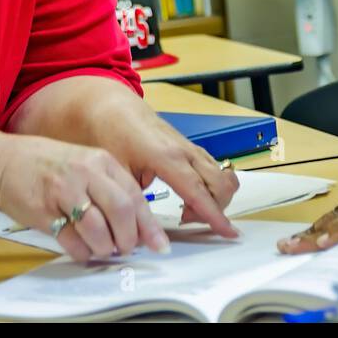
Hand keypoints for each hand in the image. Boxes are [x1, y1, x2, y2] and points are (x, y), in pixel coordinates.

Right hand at [0, 133, 170, 262]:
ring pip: (98, 229)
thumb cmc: (48, 166)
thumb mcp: (85, 164)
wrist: (3, 163)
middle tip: (127, 248)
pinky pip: (71, 241)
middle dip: (129, 238)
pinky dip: (82, 252)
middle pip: (121, 211)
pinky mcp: (43, 212)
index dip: (149, 225)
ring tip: (104, 249)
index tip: (159, 244)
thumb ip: (110, 187)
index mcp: (100, 161)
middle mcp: (84, 173)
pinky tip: (83, 249)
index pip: (134, 195)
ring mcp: (63, 192)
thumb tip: (138, 224)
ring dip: (105, 247)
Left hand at [88, 95, 239, 237]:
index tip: (229, 232)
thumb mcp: (118, 173)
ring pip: (221, 175)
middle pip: (220, 184)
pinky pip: (212, 168)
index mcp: (167, 157)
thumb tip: (145, 230)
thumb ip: (136, 202)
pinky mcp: (188, 146)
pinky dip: (211, 186)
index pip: (199, 192)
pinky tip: (189, 196)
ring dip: (214, 198)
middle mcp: (185, 150)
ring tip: (185, 210)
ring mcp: (189, 147)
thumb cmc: (110, 133)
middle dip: (216, 209)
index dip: (215, 215)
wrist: (108, 105)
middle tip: (187, 220)